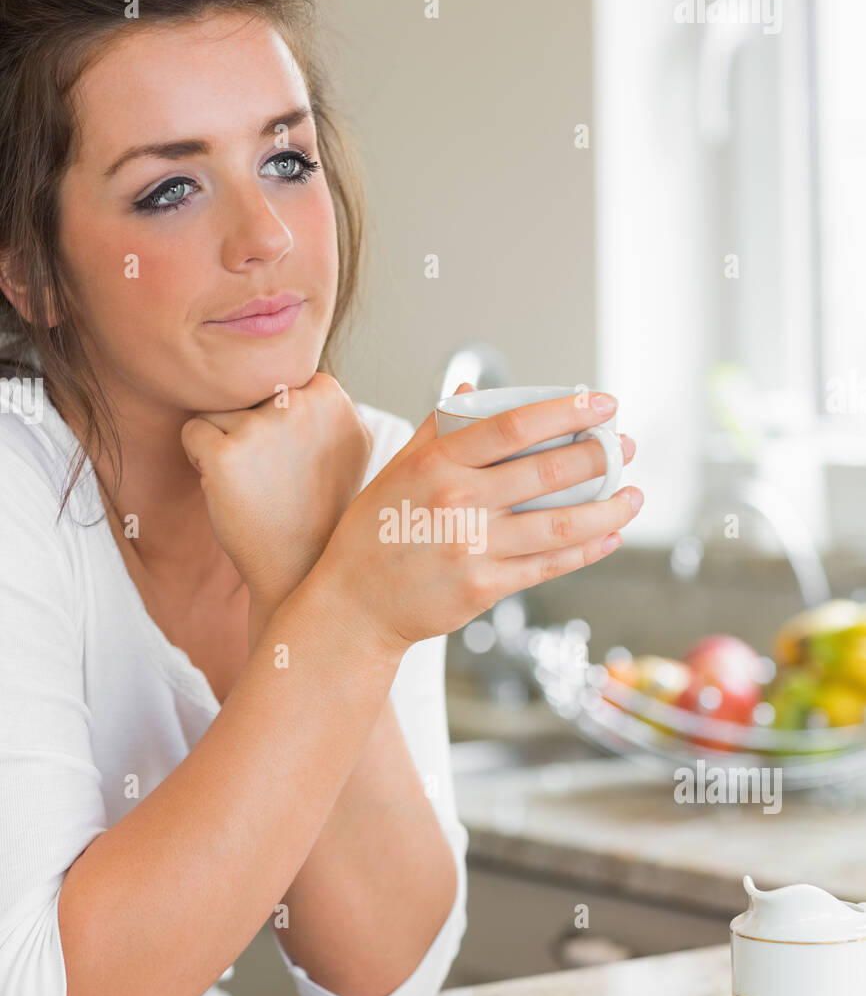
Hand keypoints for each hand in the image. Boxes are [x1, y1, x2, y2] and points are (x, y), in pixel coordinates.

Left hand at [179, 372, 372, 608]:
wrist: (299, 567)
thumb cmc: (317, 506)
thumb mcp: (349, 447)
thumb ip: (329, 405)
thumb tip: (308, 373)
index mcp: (333, 398)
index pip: (279, 379)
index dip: (279, 419)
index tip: (296, 459)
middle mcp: (303, 406)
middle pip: (247, 390)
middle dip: (251, 427)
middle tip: (273, 474)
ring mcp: (264, 427)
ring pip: (218, 409)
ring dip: (226, 443)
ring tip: (255, 483)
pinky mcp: (225, 454)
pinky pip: (193, 432)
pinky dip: (200, 459)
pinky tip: (230, 488)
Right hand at [311, 384, 640, 657]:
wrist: (353, 607)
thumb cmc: (373, 535)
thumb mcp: (395, 471)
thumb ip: (436, 430)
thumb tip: (472, 389)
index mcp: (436, 464)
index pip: (513, 426)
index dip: (565, 411)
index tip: (601, 404)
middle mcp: (457, 502)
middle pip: (547, 471)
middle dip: (599, 455)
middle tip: (623, 447)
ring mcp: (473, 548)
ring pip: (560, 523)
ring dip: (607, 508)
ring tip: (632, 494)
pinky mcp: (485, 588)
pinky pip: (549, 565)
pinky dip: (587, 549)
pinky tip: (609, 536)